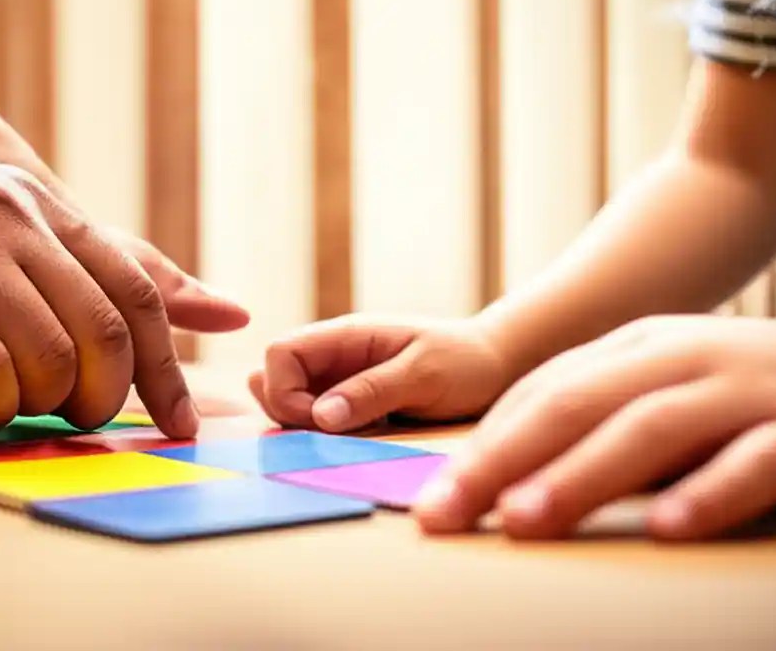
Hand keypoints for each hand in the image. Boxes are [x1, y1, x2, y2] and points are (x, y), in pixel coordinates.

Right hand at [0, 92, 210, 436]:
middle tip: (73, 422)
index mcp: (32, 200)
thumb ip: (33, 271)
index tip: (179, 419)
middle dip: (104, 398)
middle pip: (109, 330)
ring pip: (53, 357)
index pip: (136, 286)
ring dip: (40, 408)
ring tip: (6, 406)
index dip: (165, 364)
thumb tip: (95, 348)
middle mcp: (7, 212)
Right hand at [248, 315, 513, 432]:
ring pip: (295, 404)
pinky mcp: (356, 406)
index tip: (319, 420)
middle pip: (276, 380)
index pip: (280, 353)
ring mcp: (343, 382)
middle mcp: (336, 357)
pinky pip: (322, 421)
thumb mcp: (424, 374)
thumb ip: (371, 391)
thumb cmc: (467, 362)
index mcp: (346, 336)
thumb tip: (320, 416)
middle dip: (290, 412)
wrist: (499, 367)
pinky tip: (360, 440)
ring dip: (308, 427)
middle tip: (337, 432)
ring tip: (352, 435)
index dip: (284, 389)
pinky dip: (327, 436)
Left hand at [414, 312, 775, 539]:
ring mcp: (744, 392)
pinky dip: (707, 494)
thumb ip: (598, 418)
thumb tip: (507, 473)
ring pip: (650, 430)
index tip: (429, 497)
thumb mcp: (666, 386)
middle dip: (499, 460)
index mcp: (637, 347)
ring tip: (521, 520)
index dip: (481, 445)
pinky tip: (666, 529)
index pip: (542, 393)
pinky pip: (753, 465)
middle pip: (575, 405)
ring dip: (580, 476)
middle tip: (442, 512)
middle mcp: (681, 359)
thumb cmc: (751, 392)